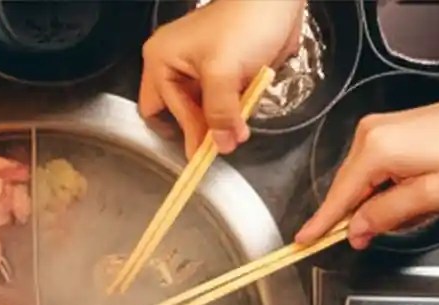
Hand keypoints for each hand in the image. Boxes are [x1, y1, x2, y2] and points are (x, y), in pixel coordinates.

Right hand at [140, 0, 305, 156]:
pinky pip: (218, 102)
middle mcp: (173, 66)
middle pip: (176, 112)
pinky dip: (230, 112)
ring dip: (217, 123)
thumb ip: (219, 113)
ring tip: (236, 131)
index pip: (163, 110)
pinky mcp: (220, 72)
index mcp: (160, 60)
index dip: (185, 131)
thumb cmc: (244, 24)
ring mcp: (197, 69)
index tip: (202, 154)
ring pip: (199, 110)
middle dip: (198, 128)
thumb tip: (220, 146)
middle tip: (218, 143)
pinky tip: (242, 116)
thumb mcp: (224, 71)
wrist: (277, 0)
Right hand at [296, 87, 438, 248]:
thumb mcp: (434, 195)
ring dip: (385, 201)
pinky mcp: (389, 130)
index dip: (323, 223)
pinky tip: (420, 191)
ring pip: (365, 181)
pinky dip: (391, 187)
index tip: (301, 242)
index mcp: (376, 151)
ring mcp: (377, 129)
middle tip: (402, 226)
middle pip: (350, 189)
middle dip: (366, 215)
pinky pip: (377, 169)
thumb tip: (355, 229)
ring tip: (426, 204)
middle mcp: (368, 135)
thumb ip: (388, 214)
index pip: (340, 196)